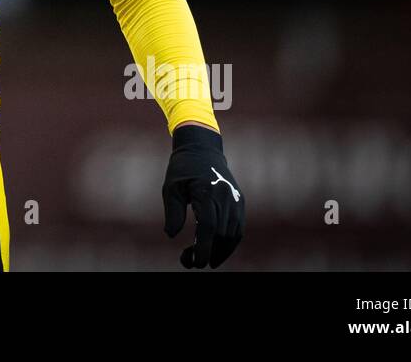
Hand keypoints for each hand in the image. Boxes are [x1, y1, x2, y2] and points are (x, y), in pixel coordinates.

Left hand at [162, 123, 244, 268]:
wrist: (202, 148)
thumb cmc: (182, 169)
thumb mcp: (171, 188)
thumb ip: (173, 213)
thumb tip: (172, 235)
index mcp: (206, 192)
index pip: (209, 228)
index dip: (204, 249)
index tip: (196, 263)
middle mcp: (225, 197)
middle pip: (221, 235)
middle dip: (208, 253)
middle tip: (189, 262)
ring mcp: (235, 200)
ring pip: (232, 235)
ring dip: (219, 251)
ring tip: (201, 258)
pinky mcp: (239, 202)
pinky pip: (237, 229)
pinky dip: (229, 243)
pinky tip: (216, 251)